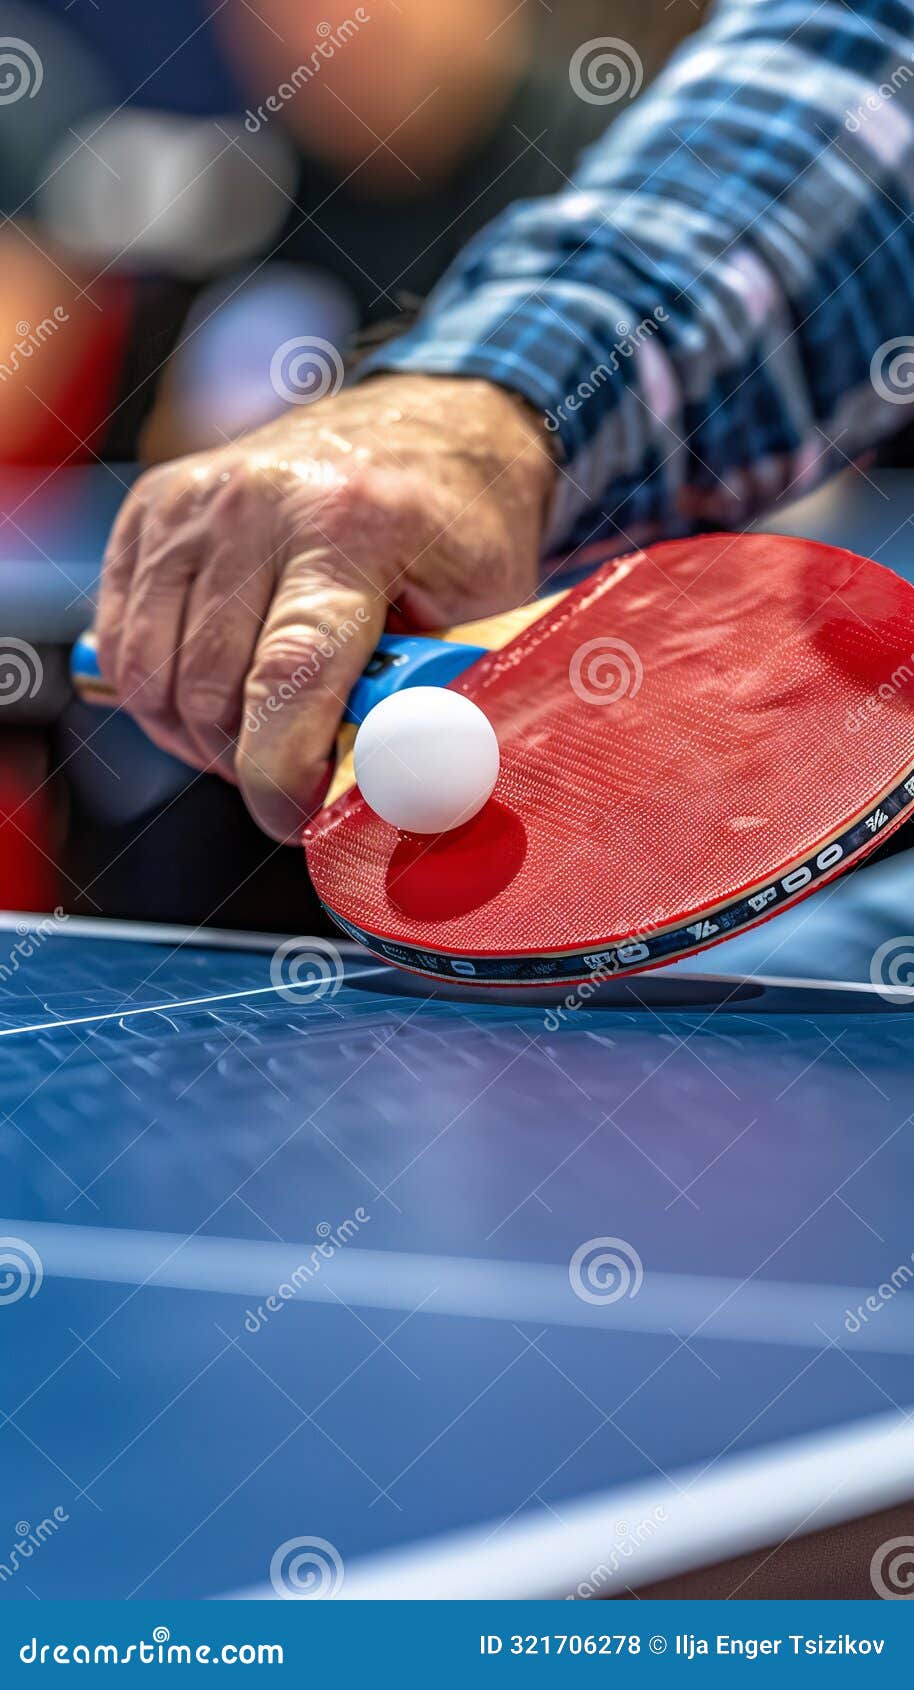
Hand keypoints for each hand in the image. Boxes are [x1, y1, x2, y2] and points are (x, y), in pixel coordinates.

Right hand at [95, 374, 555, 840]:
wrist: (423, 424)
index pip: (285, 674)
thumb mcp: (481, 603)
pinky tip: (216, 696)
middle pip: (208, 688)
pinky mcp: (151, 508)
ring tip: (255, 738)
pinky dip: (159, 692)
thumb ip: (436, 688)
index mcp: (350, 523)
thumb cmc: (456, 522)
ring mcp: (193, 500)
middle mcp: (256, 501)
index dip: (281, 772)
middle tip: (293, 780)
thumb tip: (405, 786)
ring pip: (151, 674)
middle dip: (244, 763)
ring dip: (195, 736)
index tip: (296, 817)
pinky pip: (122, 638)